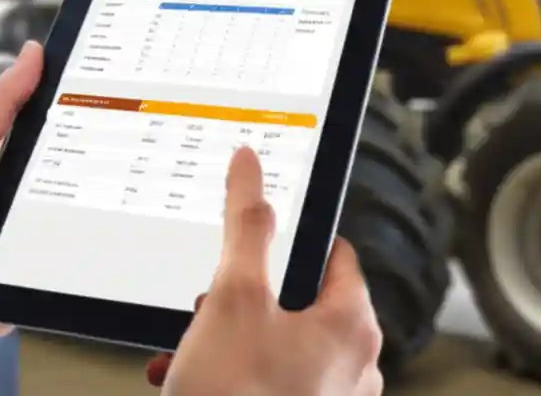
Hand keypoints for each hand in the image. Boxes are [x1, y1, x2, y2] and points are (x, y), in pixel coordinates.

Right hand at [146, 147, 382, 395]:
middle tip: (209, 307)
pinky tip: (187, 381)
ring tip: (190, 351)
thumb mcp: (234, 297)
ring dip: (225, 343)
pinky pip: (266, 388)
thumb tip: (252, 167)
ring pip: (275, 349)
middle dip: (242, 302)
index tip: (258, 240)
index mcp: (353, 326)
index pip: (335, 254)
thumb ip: (245, 226)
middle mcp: (353, 368)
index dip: (290, 241)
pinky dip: (228, 379)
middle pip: (299, 304)